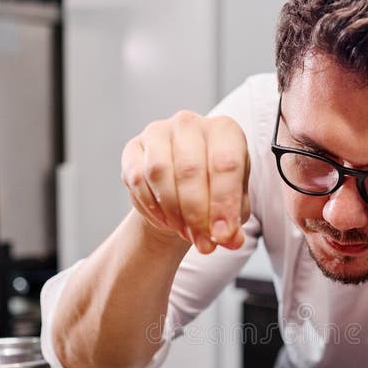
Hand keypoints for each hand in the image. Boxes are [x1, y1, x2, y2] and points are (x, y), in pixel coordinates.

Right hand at [121, 110, 250, 253]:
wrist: (182, 191)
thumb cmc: (214, 192)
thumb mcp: (233, 209)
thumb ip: (234, 224)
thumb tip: (230, 240)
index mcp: (225, 130)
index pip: (226, 163)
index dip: (224, 204)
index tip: (222, 235)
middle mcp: (190, 123)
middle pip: (191, 169)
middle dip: (197, 214)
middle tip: (203, 243)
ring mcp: (158, 132)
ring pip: (160, 172)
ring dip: (173, 210)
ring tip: (185, 231)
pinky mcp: (133, 148)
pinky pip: (137, 178)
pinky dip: (151, 206)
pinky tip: (165, 221)